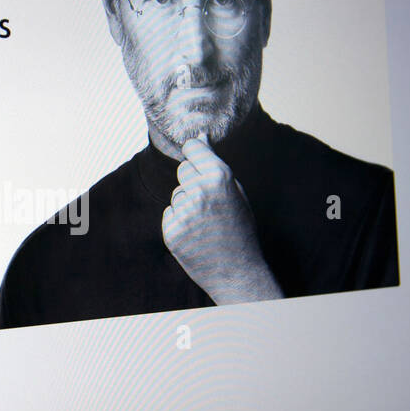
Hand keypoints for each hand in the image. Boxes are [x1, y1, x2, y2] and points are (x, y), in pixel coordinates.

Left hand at [161, 136, 282, 303]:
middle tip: (209, 202)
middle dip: (192, 181)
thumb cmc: (240, 229)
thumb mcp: (237, 193)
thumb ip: (216, 165)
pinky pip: (169, 214)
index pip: (191, 148)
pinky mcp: (171, 231)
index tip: (197, 159)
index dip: (194, 154)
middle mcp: (199, 191)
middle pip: (182, 170)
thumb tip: (200, 138)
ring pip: (176, 194)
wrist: (237, 272)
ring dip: (187, 204)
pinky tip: (196, 234)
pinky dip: (179, 222)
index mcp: (219, 177)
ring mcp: (183, 212)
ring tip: (206, 223)